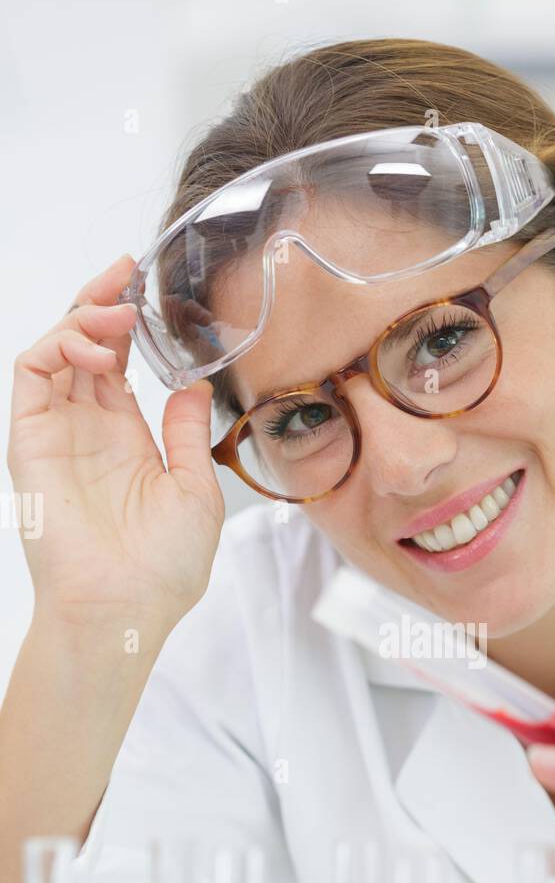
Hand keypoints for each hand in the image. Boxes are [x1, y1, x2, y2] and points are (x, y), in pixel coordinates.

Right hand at [8, 254, 224, 636]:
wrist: (124, 609)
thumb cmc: (164, 568)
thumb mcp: (196, 491)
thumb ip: (189, 434)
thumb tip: (196, 385)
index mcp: (125, 440)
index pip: (119, 365)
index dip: (128, 324)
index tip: (147, 288)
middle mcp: (86, 430)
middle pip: (83, 346)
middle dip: (102, 302)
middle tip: (126, 274)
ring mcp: (56, 432)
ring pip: (55, 349)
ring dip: (84, 319)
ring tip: (120, 318)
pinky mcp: (30, 439)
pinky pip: (31, 372)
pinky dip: (62, 346)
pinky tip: (103, 356)